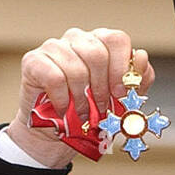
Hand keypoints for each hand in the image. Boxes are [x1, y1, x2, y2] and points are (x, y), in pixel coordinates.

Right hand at [5, 27, 155, 166]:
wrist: (56, 134)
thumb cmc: (90, 115)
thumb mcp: (121, 103)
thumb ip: (137, 82)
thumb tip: (141, 56)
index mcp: (101, 44)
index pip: (117, 39)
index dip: (121, 68)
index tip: (121, 94)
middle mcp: (77, 39)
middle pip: (97, 53)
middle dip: (102, 89)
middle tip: (102, 110)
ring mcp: (54, 47)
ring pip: (76, 68)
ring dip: (83, 100)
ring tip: (83, 116)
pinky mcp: (34, 61)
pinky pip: (54, 77)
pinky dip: (63, 100)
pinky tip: (64, 110)